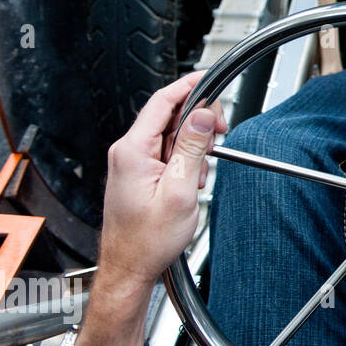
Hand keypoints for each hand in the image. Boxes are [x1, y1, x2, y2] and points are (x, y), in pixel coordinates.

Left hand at [97, 72, 226, 305]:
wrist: (131, 267)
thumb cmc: (147, 239)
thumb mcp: (180, 190)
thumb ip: (192, 148)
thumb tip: (204, 114)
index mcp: (132, 150)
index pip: (162, 101)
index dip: (190, 86)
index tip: (211, 78)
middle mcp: (128, 152)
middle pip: (169, 117)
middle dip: (198, 124)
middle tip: (218, 136)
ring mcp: (132, 163)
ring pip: (172, 137)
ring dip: (193, 150)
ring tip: (196, 177)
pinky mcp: (140, 174)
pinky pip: (168, 154)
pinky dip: (185, 163)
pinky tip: (189, 183)